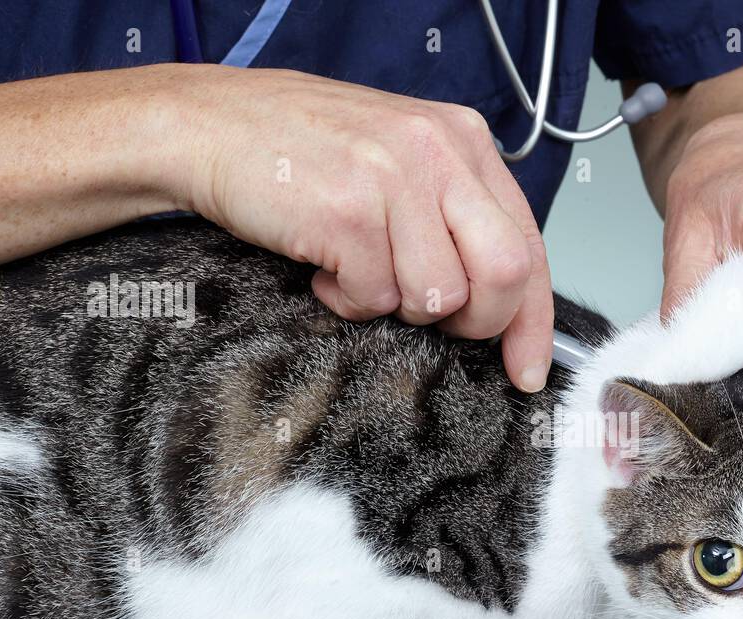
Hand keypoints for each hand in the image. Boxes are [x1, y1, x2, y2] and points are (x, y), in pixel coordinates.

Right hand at [168, 66, 552, 390]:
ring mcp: (394, 180)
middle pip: (505, 275)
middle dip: (476, 321)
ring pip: (438, 296)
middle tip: (433, 319)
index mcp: (464, 142)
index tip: (526, 369)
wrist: (209, 126)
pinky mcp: (349, 214)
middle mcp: (439, 153)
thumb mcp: (402, 160)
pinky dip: (348, 300)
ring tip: (359, 268)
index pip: (531, 245)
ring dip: (396, 306)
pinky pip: (375, 299)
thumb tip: (501, 298)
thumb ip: (456, 213)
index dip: (534, 320)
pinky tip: (325, 265)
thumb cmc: (304, 151)